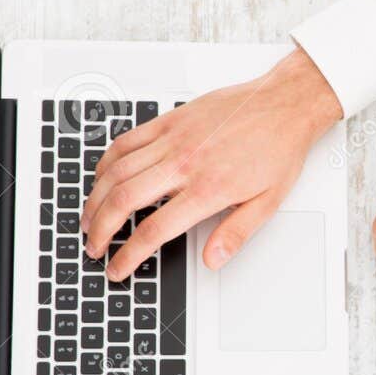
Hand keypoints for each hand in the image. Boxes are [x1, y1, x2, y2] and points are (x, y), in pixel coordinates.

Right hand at [80, 45, 343, 280]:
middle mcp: (185, 163)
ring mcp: (174, 139)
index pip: (154, 230)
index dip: (129, 255)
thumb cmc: (278, 150)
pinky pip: (126, 141)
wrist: (285, 106)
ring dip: (96, 198)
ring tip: (90, 218)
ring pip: (117, 171)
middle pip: (123, 201)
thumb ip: (235, 234)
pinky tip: (103, 177)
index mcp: (208, 189)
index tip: (118, 268)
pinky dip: (107, 162)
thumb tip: (212, 260)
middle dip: (100, 229)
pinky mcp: (170, 120)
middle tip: (95, 246)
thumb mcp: (267, 202)